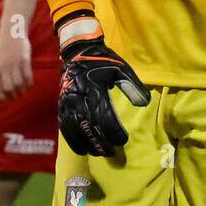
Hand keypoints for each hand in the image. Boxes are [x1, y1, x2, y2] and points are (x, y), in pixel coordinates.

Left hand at [0, 31, 32, 99]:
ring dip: (21, 91)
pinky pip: (28, 76)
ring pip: (18, 84)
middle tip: (14, 96)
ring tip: (22, 92)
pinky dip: (29, 83)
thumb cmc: (1, 50)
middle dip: (12, 96)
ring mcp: (14, 63)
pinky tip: (29, 85)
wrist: (12, 34)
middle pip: (7, 88)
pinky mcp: (25, 60)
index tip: (3, 99)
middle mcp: (2, 66)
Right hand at [55, 12, 149, 156]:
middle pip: (89, 125)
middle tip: (112, 152)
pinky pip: (64, 126)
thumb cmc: (103, 61)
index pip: (104, 115)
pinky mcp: (61, 105)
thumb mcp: (122, 69)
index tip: (122, 141)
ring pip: (75, 129)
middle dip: (100, 142)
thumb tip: (145, 104)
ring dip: (86, 143)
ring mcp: (67, 102)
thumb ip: (133, 86)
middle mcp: (79, 97)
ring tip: (98, 153)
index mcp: (95, 89)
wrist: (78, 52)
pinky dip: (72, 139)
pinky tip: (81, 149)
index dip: (113, 131)